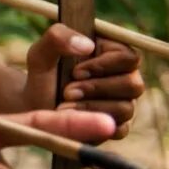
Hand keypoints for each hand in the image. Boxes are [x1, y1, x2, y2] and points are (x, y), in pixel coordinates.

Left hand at [21, 23, 143, 138]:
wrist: (34, 107)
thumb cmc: (43, 76)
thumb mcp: (41, 54)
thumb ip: (57, 38)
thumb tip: (87, 45)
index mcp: (114, 56)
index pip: (129, 57)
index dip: (105, 65)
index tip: (76, 71)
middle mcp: (125, 80)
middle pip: (133, 84)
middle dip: (97, 88)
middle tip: (67, 92)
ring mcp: (124, 104)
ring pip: (126, 108)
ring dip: (92, 108)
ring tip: (62, 106)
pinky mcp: (117, 127)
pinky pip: (120, 130)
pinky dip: (94, 126)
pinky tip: (72, 120)